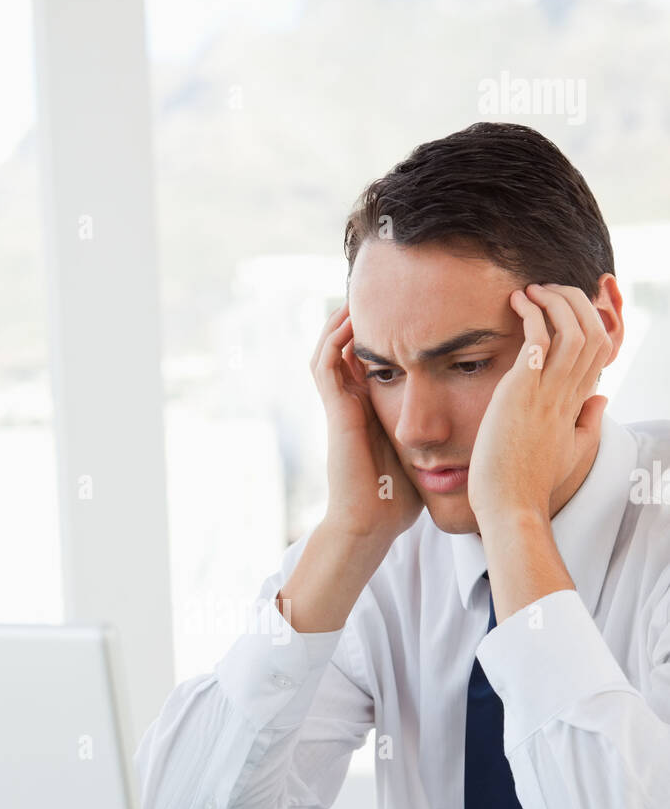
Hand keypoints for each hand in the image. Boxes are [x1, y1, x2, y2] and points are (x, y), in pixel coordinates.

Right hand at [310, 298, 422, 543]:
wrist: (371, 522)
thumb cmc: (398, 499)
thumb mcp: (426, 455)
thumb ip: (442, 434)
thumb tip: (483, 418)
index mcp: (372, 410)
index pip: (373, 360)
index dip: (385, 332)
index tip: (409, 307)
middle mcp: (352, 403)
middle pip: (350, 346)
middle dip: (363, 316)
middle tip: (382, 286)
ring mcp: (340, 405)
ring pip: (329, 348)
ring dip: (342, 319)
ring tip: (361, 292)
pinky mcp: (335, 411)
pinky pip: (325, 364)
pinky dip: (333, 338)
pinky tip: (351, 317)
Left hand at [467, 283, 610, 529]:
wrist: (511, 507)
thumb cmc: (530, 483)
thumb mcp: (570, 452)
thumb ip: (588, 423)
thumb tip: (601, 400)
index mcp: (577, 404)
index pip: (600, 350)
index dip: (592, 320)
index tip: (569, 307)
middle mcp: (567, 394)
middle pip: (592, 332)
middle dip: (575, 301)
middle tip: (548, 291)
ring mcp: (547, 392)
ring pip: (572, 330)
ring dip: (554, 301)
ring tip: (532, 290)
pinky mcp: (521, 393)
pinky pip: (537, 340)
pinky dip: (530, 314)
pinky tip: (516, 302)